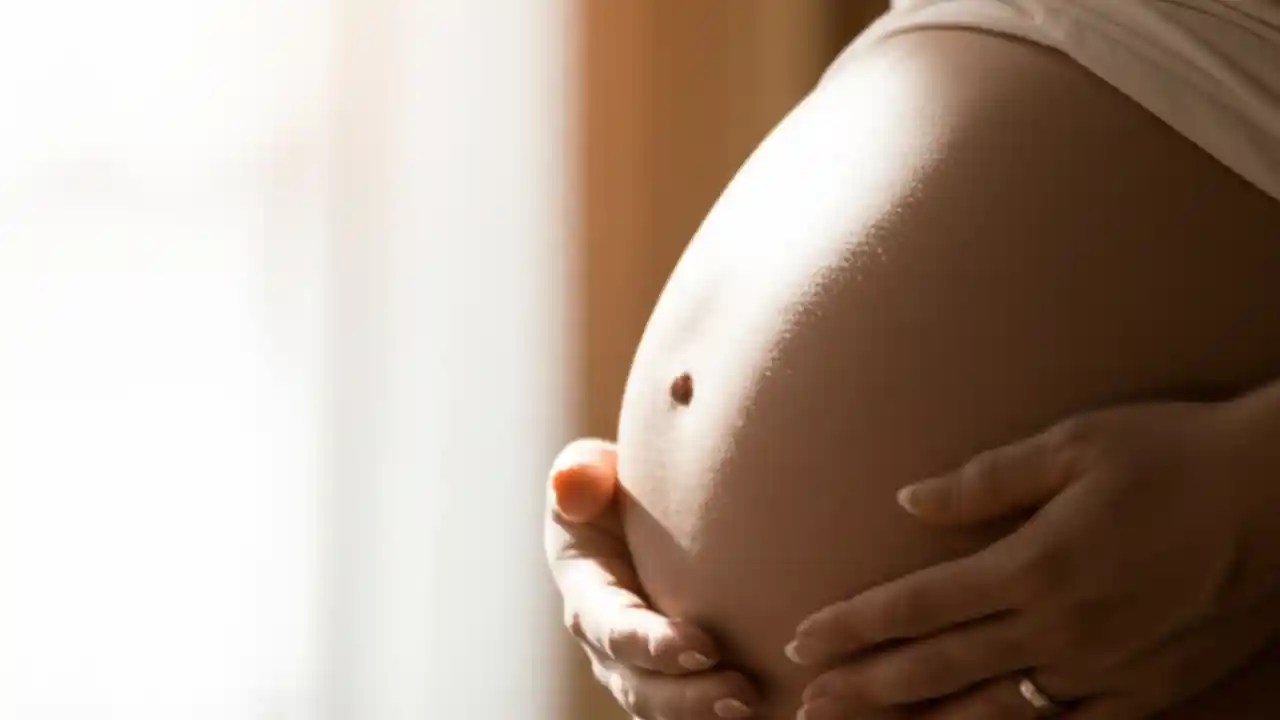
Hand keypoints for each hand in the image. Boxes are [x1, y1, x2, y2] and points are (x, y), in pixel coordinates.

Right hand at [545, 438, 760, 718]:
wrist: (654, 513)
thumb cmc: (623, 483)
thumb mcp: (593, 467)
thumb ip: (581, 472)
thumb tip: (571, 486)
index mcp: (585, 595)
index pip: (611, 629)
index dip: (650, 643)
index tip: (702, 644)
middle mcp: (609, 647)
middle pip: (640, 687)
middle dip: (686, 698)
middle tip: (741, 694)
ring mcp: (644, 671)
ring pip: (669, 711)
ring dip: (708, 715)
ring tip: (757, 706)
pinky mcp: (682, 680)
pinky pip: (697, 712)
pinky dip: (728, 715)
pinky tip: (775, 709)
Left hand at [787, 392, 1279, 718]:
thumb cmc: (1173, 456)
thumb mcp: (1073, 446)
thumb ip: (982, 482)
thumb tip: (907, 502)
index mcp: (1033, 566)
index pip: (915, 606)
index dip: (851, 626)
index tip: (800, 641)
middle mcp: (1059, 629)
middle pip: (935, 670)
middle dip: (862, 689)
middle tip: (805, 706)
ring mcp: (1102, 671)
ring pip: (987, 712)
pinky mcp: (1144, 691)